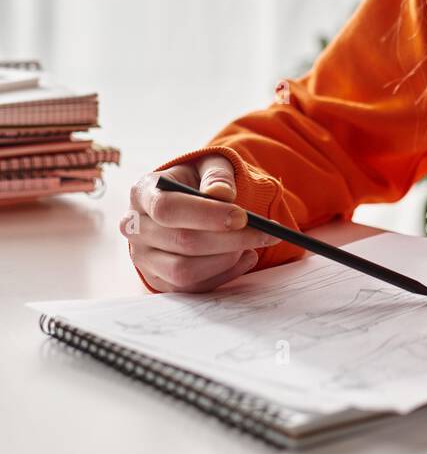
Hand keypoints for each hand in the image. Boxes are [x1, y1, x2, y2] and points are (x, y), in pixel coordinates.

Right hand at [121, 154, 257, 292]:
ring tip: (250, 245)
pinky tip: (244, 258)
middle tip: (264, 233)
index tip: (243, 216)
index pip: (167, 208)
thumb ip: (217, 175)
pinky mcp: (159, 279)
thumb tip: (221, 194)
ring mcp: (144, 258)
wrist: (186, 201)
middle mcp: (135, 227)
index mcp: (143, 193)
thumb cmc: (197, 181)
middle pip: (182, 242)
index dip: (207, 215)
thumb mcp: (209, 165)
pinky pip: (192, 288)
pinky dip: (224, 275)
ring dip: (226, 260)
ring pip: (185, 271)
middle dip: (229, 240)